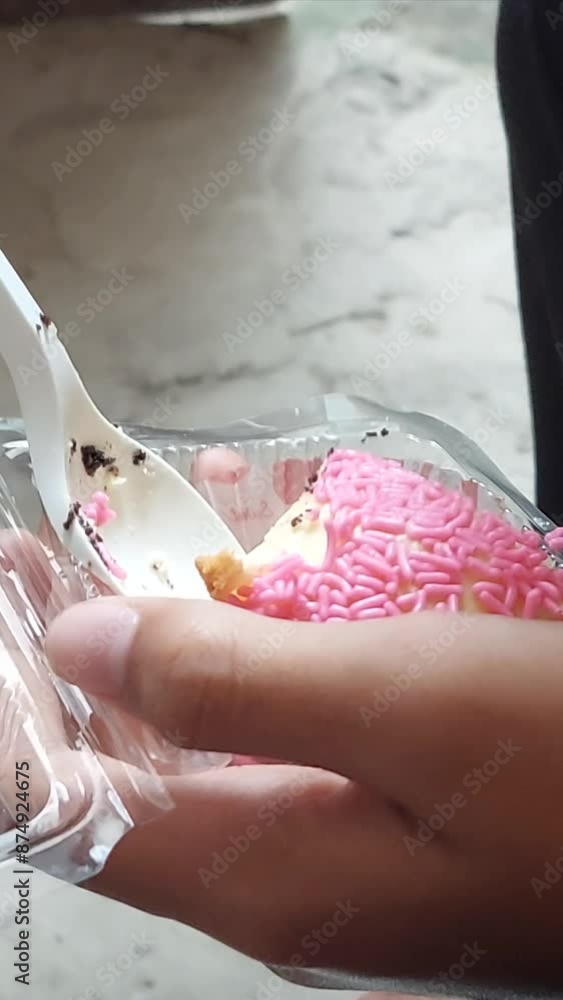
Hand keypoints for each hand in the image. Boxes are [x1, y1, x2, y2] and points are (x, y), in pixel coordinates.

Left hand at [46, 597, 562, 990]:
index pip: (68, 806)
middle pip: (121, 771)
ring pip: (192, 746)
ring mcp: (327, 842)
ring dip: (148, 650)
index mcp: (256, 869)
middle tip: (38, 553)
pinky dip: (234, 659)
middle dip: (66, 662)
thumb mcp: (401, 707)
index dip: (10, 715)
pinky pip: (268, 733)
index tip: (0, 595)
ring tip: (117, 551)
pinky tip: (243, 595)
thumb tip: (81, 642)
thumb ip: (231, 683)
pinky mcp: (372, 806)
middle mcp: (274, 870)